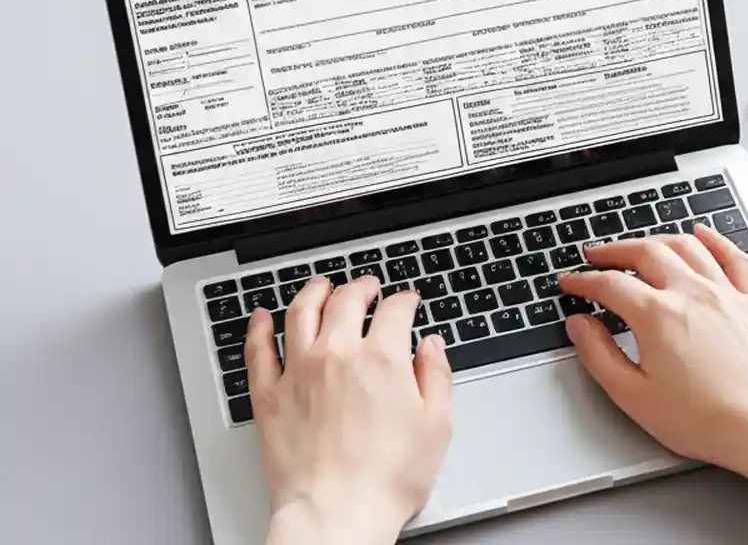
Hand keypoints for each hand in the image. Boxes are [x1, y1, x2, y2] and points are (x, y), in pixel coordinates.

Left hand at [245, 276, 452, 544]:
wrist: (337, 515)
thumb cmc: (385, 480)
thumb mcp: (436, 426)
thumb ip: (436, 376)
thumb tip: (432, 347)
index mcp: (382, 359)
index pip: (395, 310)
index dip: (405, 300)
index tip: (407, 301)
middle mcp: (337, 355)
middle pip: (347, 300)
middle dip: (362, 286)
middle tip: (368, 285)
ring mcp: (298, 372)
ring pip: (300, 312)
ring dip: (313, 291)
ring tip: (321, 285)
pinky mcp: (268, 396)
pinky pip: (257, 350)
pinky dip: (259, 327)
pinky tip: (262, 317)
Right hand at [558, 226, 747, 472]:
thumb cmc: (706, 419)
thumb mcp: (634, 396)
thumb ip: (599, 355)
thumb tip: (580, 326)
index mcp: (658, 315)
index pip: (609, 284)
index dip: (583, 280)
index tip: (571, 281)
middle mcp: (691, 293)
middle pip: (646, 253)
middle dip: (615, 250)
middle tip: (597, 254)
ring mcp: (725, 293)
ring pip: (686, 246)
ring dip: (656, 239)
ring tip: (640, 244)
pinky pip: (731, 256)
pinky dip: (713, 239)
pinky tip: (702, 234)